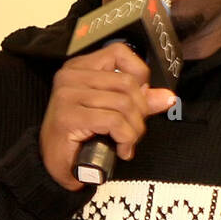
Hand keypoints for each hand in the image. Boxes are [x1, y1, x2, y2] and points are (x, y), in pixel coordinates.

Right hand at [39, 41, 175, 190]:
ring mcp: (68, 95)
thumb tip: (166, 96)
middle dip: (140, 111)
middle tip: (134, 131)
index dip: (139, 75)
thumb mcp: (111, 113)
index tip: (139, 99)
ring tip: (127, 142)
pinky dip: (125, 138)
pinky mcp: (69, 116)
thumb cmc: (79, 139)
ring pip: (123, 103)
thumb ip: (138, 101)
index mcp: (80, 68)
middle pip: (127, 83)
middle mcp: (71, 76)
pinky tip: (122, 149)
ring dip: (133, 129)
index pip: (120, 53)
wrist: (54, 166)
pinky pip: (114, 121)